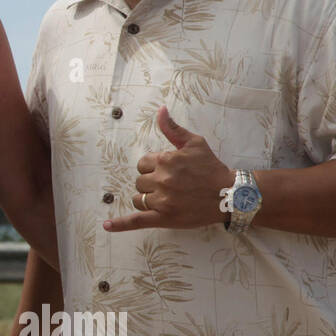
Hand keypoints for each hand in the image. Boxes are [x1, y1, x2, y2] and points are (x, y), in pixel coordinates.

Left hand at [103, 106, 233, 232]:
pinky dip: (121, 224)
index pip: (143, 164)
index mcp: (165, 161)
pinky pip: (137, 220)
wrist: (229, 195)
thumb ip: (173, 128)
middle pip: (140, 181)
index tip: (167, 172)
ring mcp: (162, 200)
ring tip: (166, 199)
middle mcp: (162, 180)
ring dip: (147, 198)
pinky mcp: (164, 218)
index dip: (153, 168)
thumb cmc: (211, 168)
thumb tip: (160, 110)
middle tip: (172, 186)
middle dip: (151, 183)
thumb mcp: (194, 143)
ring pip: (138, 198)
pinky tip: (106, 225)